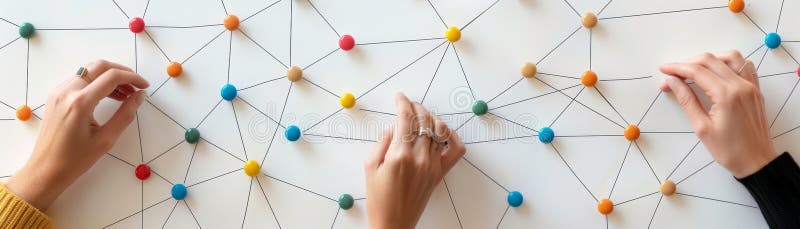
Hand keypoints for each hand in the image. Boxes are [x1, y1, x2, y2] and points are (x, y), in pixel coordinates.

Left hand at [5, 60, 148, 210]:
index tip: (145, 86)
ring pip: (89, 70)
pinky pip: (80, 79)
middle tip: (136, 86)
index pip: (111, 77)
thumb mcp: (106, 139)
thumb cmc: (75, 160)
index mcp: (80, 102)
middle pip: (100, 66)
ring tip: (125, 93)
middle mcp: (67, 91)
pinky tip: (108, 96)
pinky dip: (97, 82)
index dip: (133, 78)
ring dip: (109, 76)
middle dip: (122, 72)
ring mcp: (58, 91)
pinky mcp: (55, 95)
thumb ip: (126, 114)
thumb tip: (139, 96)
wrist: (45, 170)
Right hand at [364, 93, 465, 228]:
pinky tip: (442, 131)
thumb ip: (382, 142)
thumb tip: (393, 127)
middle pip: (423, 120)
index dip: (402, 103)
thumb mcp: (370, 167)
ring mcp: (433, 165)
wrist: (393, 223)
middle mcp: (420, 158)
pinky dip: (452, 136)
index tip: (399, 97)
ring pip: (439, 130)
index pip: (405, 118)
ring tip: (421, 115)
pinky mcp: (440, 173)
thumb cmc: (378, 199)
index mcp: (400, 155)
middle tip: (408, 104)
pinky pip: (456, 150)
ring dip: (431, 117)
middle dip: (416, 107)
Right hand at [659, 51, 776, 177]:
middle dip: (688, 63)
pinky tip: (717, 71)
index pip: (697, 71)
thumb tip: (672, 82)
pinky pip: (744, 66)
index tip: (664, 70)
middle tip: (672, 73)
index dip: (677, 68)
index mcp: (727, 95)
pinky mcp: (755, 90)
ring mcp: (751, 86)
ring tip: (694, 69)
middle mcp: (741, 85)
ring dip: (709, 59)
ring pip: (730, 57)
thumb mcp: (702, 127)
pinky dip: (728, 62)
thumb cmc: (730, 150)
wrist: (756, 161)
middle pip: (711, 60)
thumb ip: (687, 100)